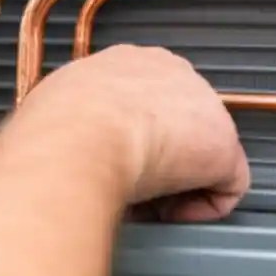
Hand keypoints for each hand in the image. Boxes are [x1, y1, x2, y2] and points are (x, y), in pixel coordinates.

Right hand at [20, 45, 250, 221]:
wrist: (79, 136)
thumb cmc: (54, 128)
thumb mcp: (51, 108)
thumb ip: (71, 117)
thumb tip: (64, 142)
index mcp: (126, 62)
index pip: (143, 100)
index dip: (129, 137)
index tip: (110, 160)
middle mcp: (170, 72)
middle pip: (177, 123)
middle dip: (157, 157)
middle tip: (128, 185)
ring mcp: (203, 104)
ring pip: (199, 156)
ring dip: (174, 183)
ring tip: (141, 200)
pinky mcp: (224, 143)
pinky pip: (224, 188)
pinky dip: (198, 208)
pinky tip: (167, 212)